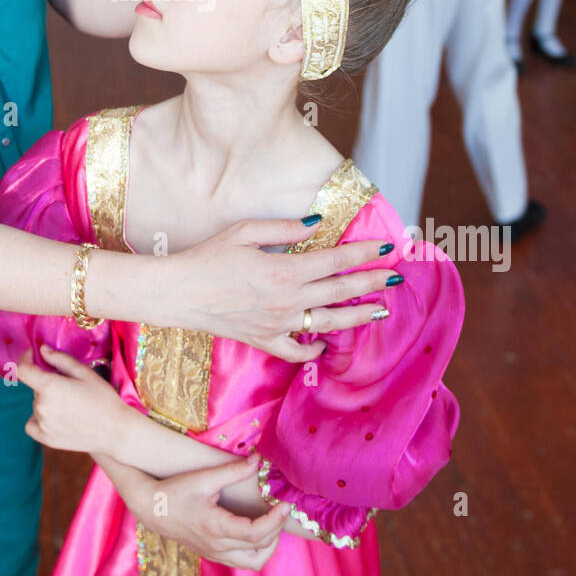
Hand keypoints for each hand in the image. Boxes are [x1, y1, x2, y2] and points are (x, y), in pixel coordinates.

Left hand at [17, 345, 125, 454]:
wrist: (115, 430)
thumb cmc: (103, 398)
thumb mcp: (84, 372)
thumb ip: (60, 359)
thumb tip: (42, 350)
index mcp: (49, 387)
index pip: (23, 370)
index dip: (26, 358)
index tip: (34, 354)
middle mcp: (41, 406)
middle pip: (36, 387)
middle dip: (47, 381)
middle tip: (69, 385)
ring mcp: (43, 424)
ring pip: (37, 404)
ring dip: (46, 400)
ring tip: (70, 404)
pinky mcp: (46, 439)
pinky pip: (33, 423)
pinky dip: (39, 418)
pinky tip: (56, 416)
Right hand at [124, 456, 290, 570]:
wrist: (151, 508)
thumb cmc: (175, 490)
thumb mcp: (204, 478)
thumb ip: (232, 471)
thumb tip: (257, 461)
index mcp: (217, 527)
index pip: (256, 533)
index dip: (276, 520)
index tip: (285, 504)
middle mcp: (217, 546)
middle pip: (259, 549)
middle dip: (276, 530)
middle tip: (282, 511)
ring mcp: (214, 553)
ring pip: (252, 563)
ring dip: (267, 546)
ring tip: (272, 524)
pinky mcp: (211, 554)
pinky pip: (241, 561)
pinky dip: (254, 550)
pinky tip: (255, 530)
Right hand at [168, 218, 400, 361]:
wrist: (178, 293)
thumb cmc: (208, 257)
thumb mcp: (245, 231)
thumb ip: (284, 229)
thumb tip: (316, 224)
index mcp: (285, 270)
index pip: (336, 260)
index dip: (365, 254)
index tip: (387, 248)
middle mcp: (288, 300)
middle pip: (341, 291)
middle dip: (372, 282)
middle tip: (397, 277)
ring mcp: (278, 325)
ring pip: (329, 323)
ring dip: (358, 316)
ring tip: (380, 310)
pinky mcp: (264, 341)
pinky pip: (298, 351)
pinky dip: (314, 349)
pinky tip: (325, 342)